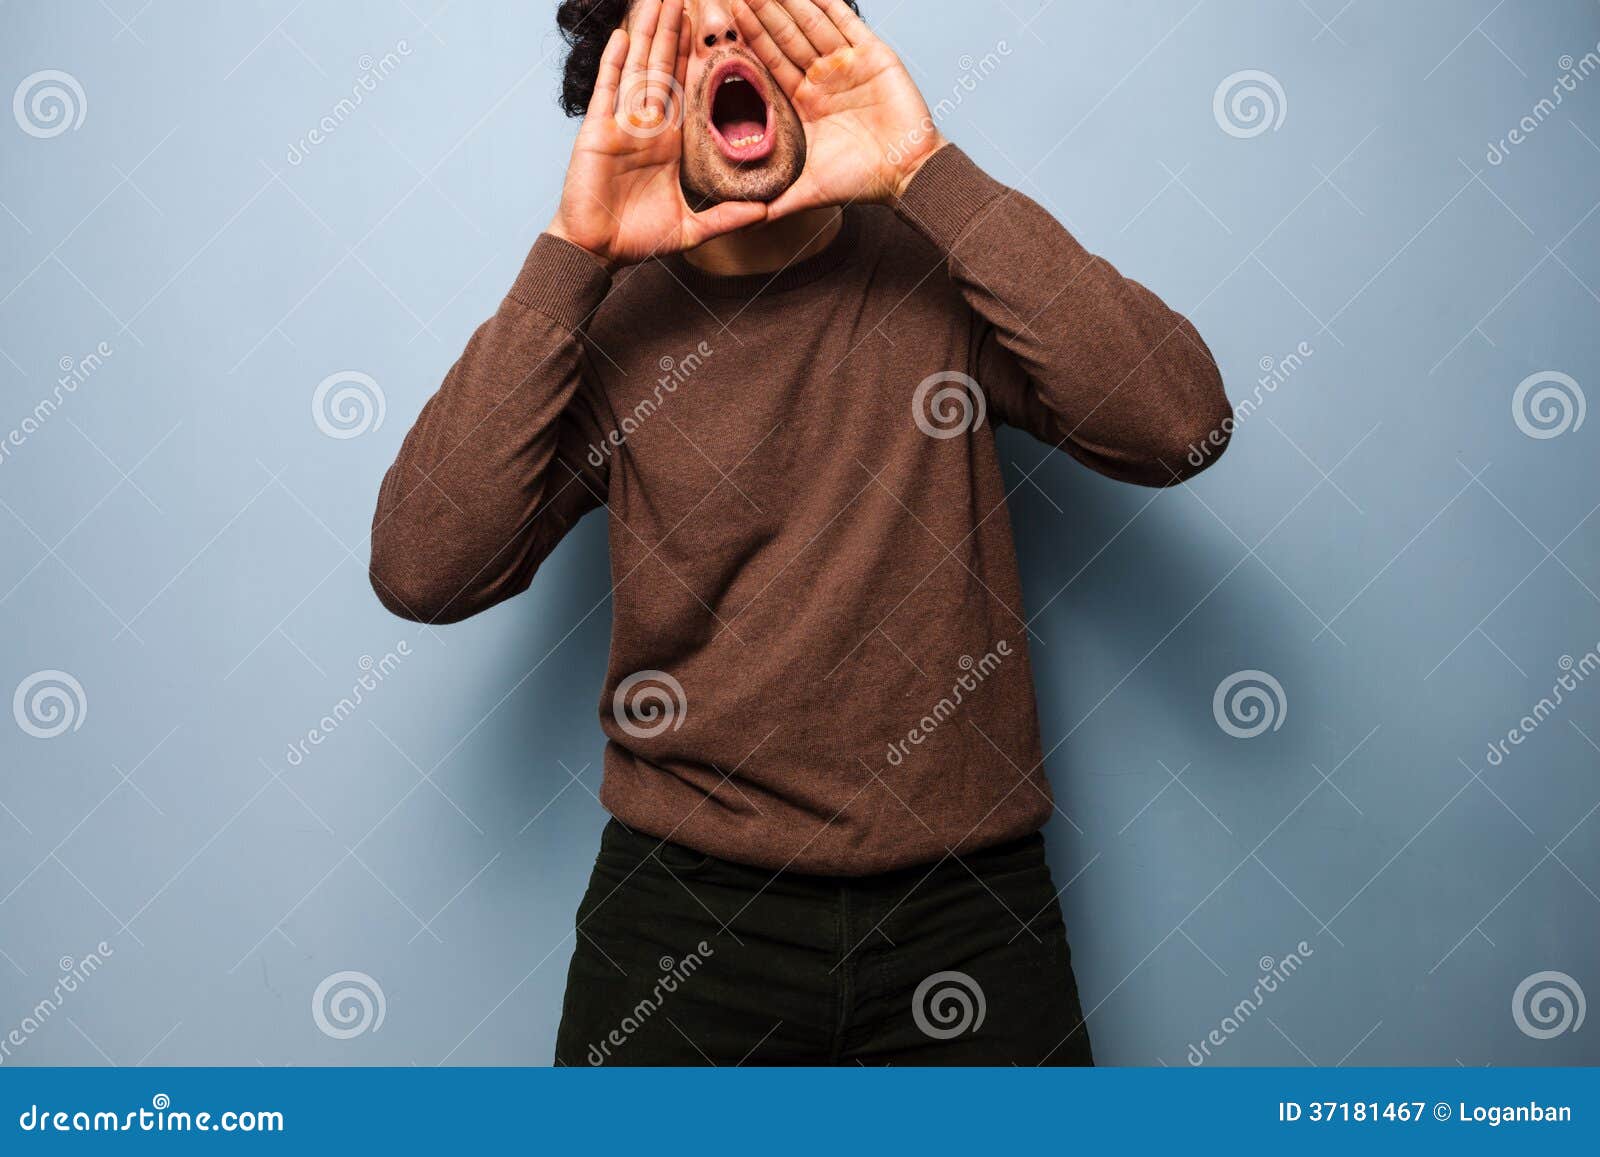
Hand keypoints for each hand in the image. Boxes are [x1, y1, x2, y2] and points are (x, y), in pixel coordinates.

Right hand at [548, 0, 767, 267]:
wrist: (599, 251)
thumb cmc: (640, 238)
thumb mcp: (693, 228)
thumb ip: (727, 217)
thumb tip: (767, 212)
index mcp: (672, 141)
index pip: (690, 88)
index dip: (700, 55)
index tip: (714, 24)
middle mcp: (649, 125)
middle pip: (665, 66)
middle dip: (675, 28)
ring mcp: (622, 124)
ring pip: (638, 68)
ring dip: (648, 32)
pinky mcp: (598, 131)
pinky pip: (608, 90)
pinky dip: (614, 63)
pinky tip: (621, 34)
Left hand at [734, 0, 946, 216]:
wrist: (906, 174)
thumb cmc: (861, 182)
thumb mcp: (807, 191)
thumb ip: (772, 203)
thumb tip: (738, 223)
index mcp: (803, 102)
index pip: (769, 63)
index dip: (747, 39)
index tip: (725, 15)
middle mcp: (822, 78)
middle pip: (784, 36)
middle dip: (761, 11)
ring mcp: (847, 64)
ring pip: (810, 23)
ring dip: (786, 1)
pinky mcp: (873, 55)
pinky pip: (847, 22)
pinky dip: (828, 3)